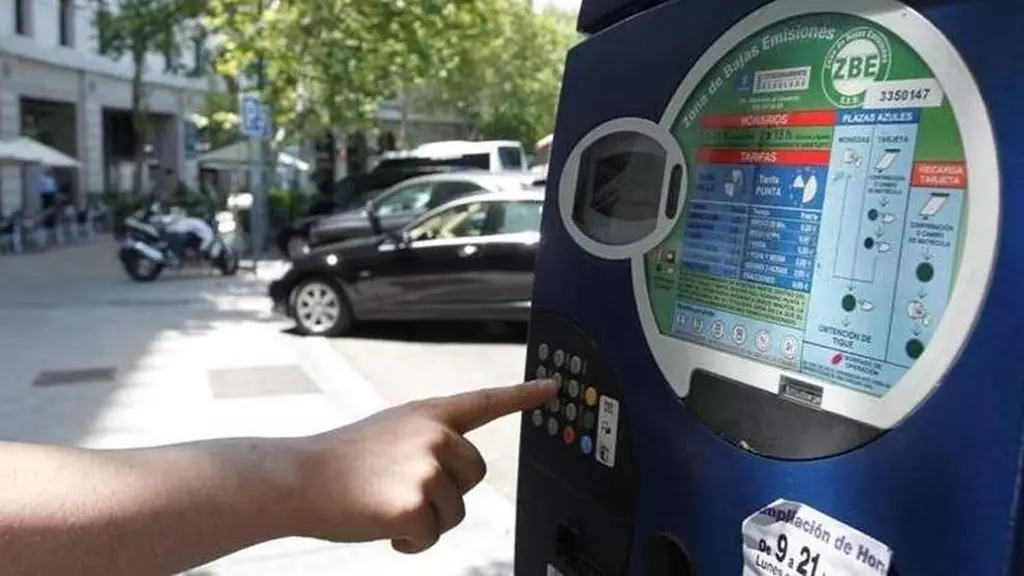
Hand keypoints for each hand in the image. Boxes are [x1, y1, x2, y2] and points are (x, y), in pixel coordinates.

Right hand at [293, 379, 556, 552]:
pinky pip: (431, 537)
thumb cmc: (340, 461)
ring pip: (455, 511)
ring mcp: (427, 469)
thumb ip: (427, 441)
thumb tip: (453, 472)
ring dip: (425, 519)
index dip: (523, 395)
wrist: (297, 478)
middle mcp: (435, 435)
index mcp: (429, 414)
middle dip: (445, 492)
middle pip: (474, 476)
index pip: (485, 402)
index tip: (554, 388)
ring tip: (383, 503)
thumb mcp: (390, 432)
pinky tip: (381, 525)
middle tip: (399, 489)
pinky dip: (409, 543)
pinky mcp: (417, 505)